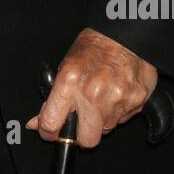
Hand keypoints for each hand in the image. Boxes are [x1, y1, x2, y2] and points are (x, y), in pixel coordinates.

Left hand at [25, 27, 157, 147]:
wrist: (124, 32)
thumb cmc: (93, 47)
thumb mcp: (65, 67)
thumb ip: (53, 98)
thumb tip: (36, 123)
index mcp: (69, 82)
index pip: (51, 124)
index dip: (48, 133)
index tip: (50, 132)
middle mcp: (93, 93)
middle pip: (87, 140)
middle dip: (82, 134)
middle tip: (82, 120)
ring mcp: (117, 99)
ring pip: (107, 128)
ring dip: (102, 118)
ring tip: (103, 95)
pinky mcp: (137, 100)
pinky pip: (124, 118)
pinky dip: (119, 110)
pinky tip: (117, 91)